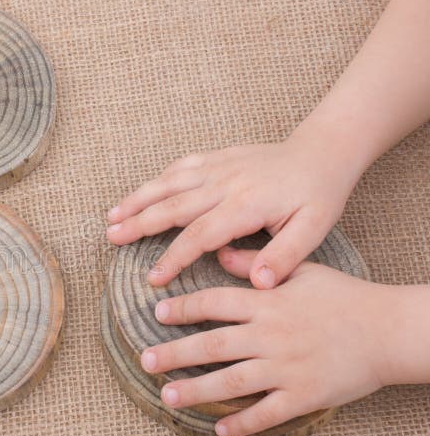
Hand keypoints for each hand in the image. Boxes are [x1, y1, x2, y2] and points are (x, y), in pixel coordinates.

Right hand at [106, 137, 362, 287]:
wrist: (323, 151)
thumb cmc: (318, 195)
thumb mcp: (313, 230)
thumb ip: (284, 257)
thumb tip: (257, 284)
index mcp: (246, 205)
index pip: (200, 234)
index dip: (174, 257)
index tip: (153, 278)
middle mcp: (225, 182)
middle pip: (173, 205)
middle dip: (139, 223)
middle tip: (111, 238)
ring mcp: (218, 166)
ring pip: (169, 183)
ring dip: (138, 199)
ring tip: (111, 215)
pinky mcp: (217, 157)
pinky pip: (180, 167)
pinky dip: (157, 180)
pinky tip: (140, 194)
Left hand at [138, 247, 429, 435]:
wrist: (389, 330)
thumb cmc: (344, 297)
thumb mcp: (301, 271)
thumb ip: (256, 265)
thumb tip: (220, 251)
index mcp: (267, 303)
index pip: (213, 303)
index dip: (182, 308)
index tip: (157, 313)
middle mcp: (270, 335)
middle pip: (211, 345)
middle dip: (174, 353)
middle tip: (145, 361)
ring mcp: (285, 367)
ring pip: (231, 381)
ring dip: (195, 391)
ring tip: (167, 396)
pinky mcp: (303, 395)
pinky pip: (266, 413)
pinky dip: (241, 423)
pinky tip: (218, 431)